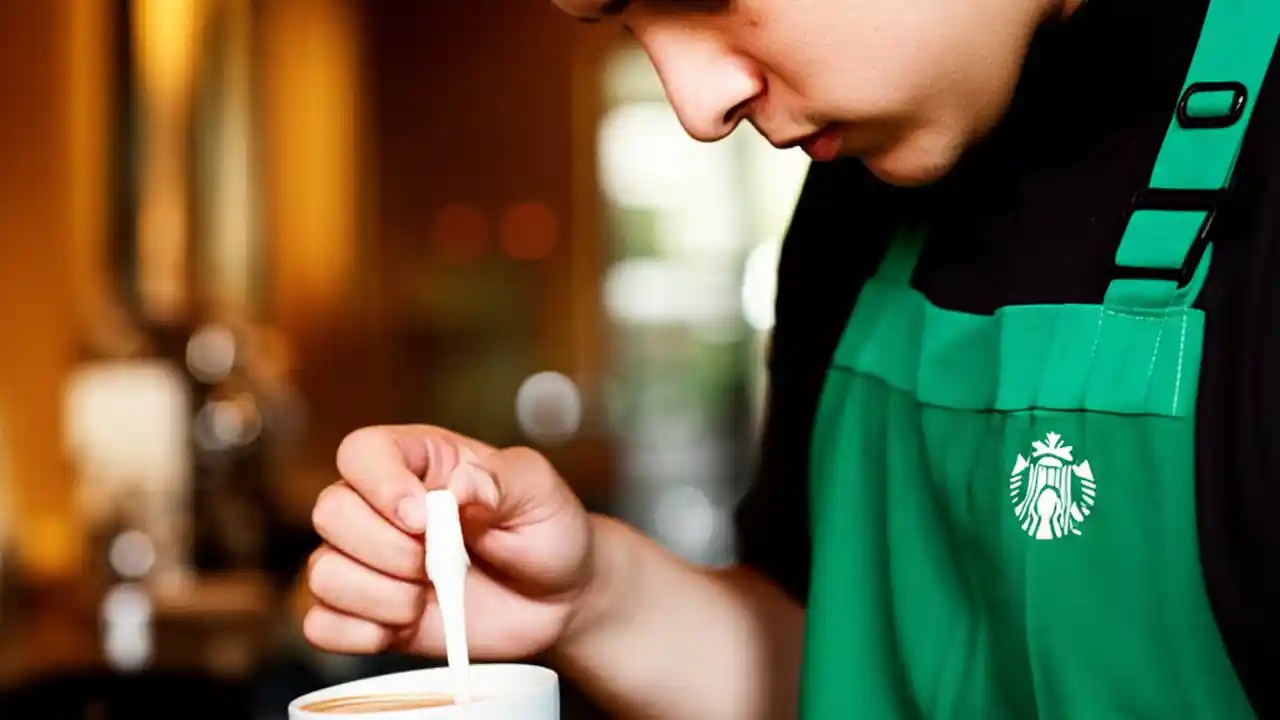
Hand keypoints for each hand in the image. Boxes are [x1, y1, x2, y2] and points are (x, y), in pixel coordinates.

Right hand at [303, 425, 593, 658]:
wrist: (560, 598)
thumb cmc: (547, 531)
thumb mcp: (541, 492)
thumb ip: (505, 480)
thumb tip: (465, 485)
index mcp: (418, 460)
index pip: (360, 452)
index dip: (380, 486)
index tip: (423, 518)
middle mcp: (381, 506)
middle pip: (330, 512)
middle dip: (385, 549)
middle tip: (438, 565)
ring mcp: (371, 562)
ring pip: (322, 572)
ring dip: (378, 596)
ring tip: (429, 596)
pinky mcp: (368, 613)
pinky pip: (323, 625)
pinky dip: (358, 633)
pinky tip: (405, 624)